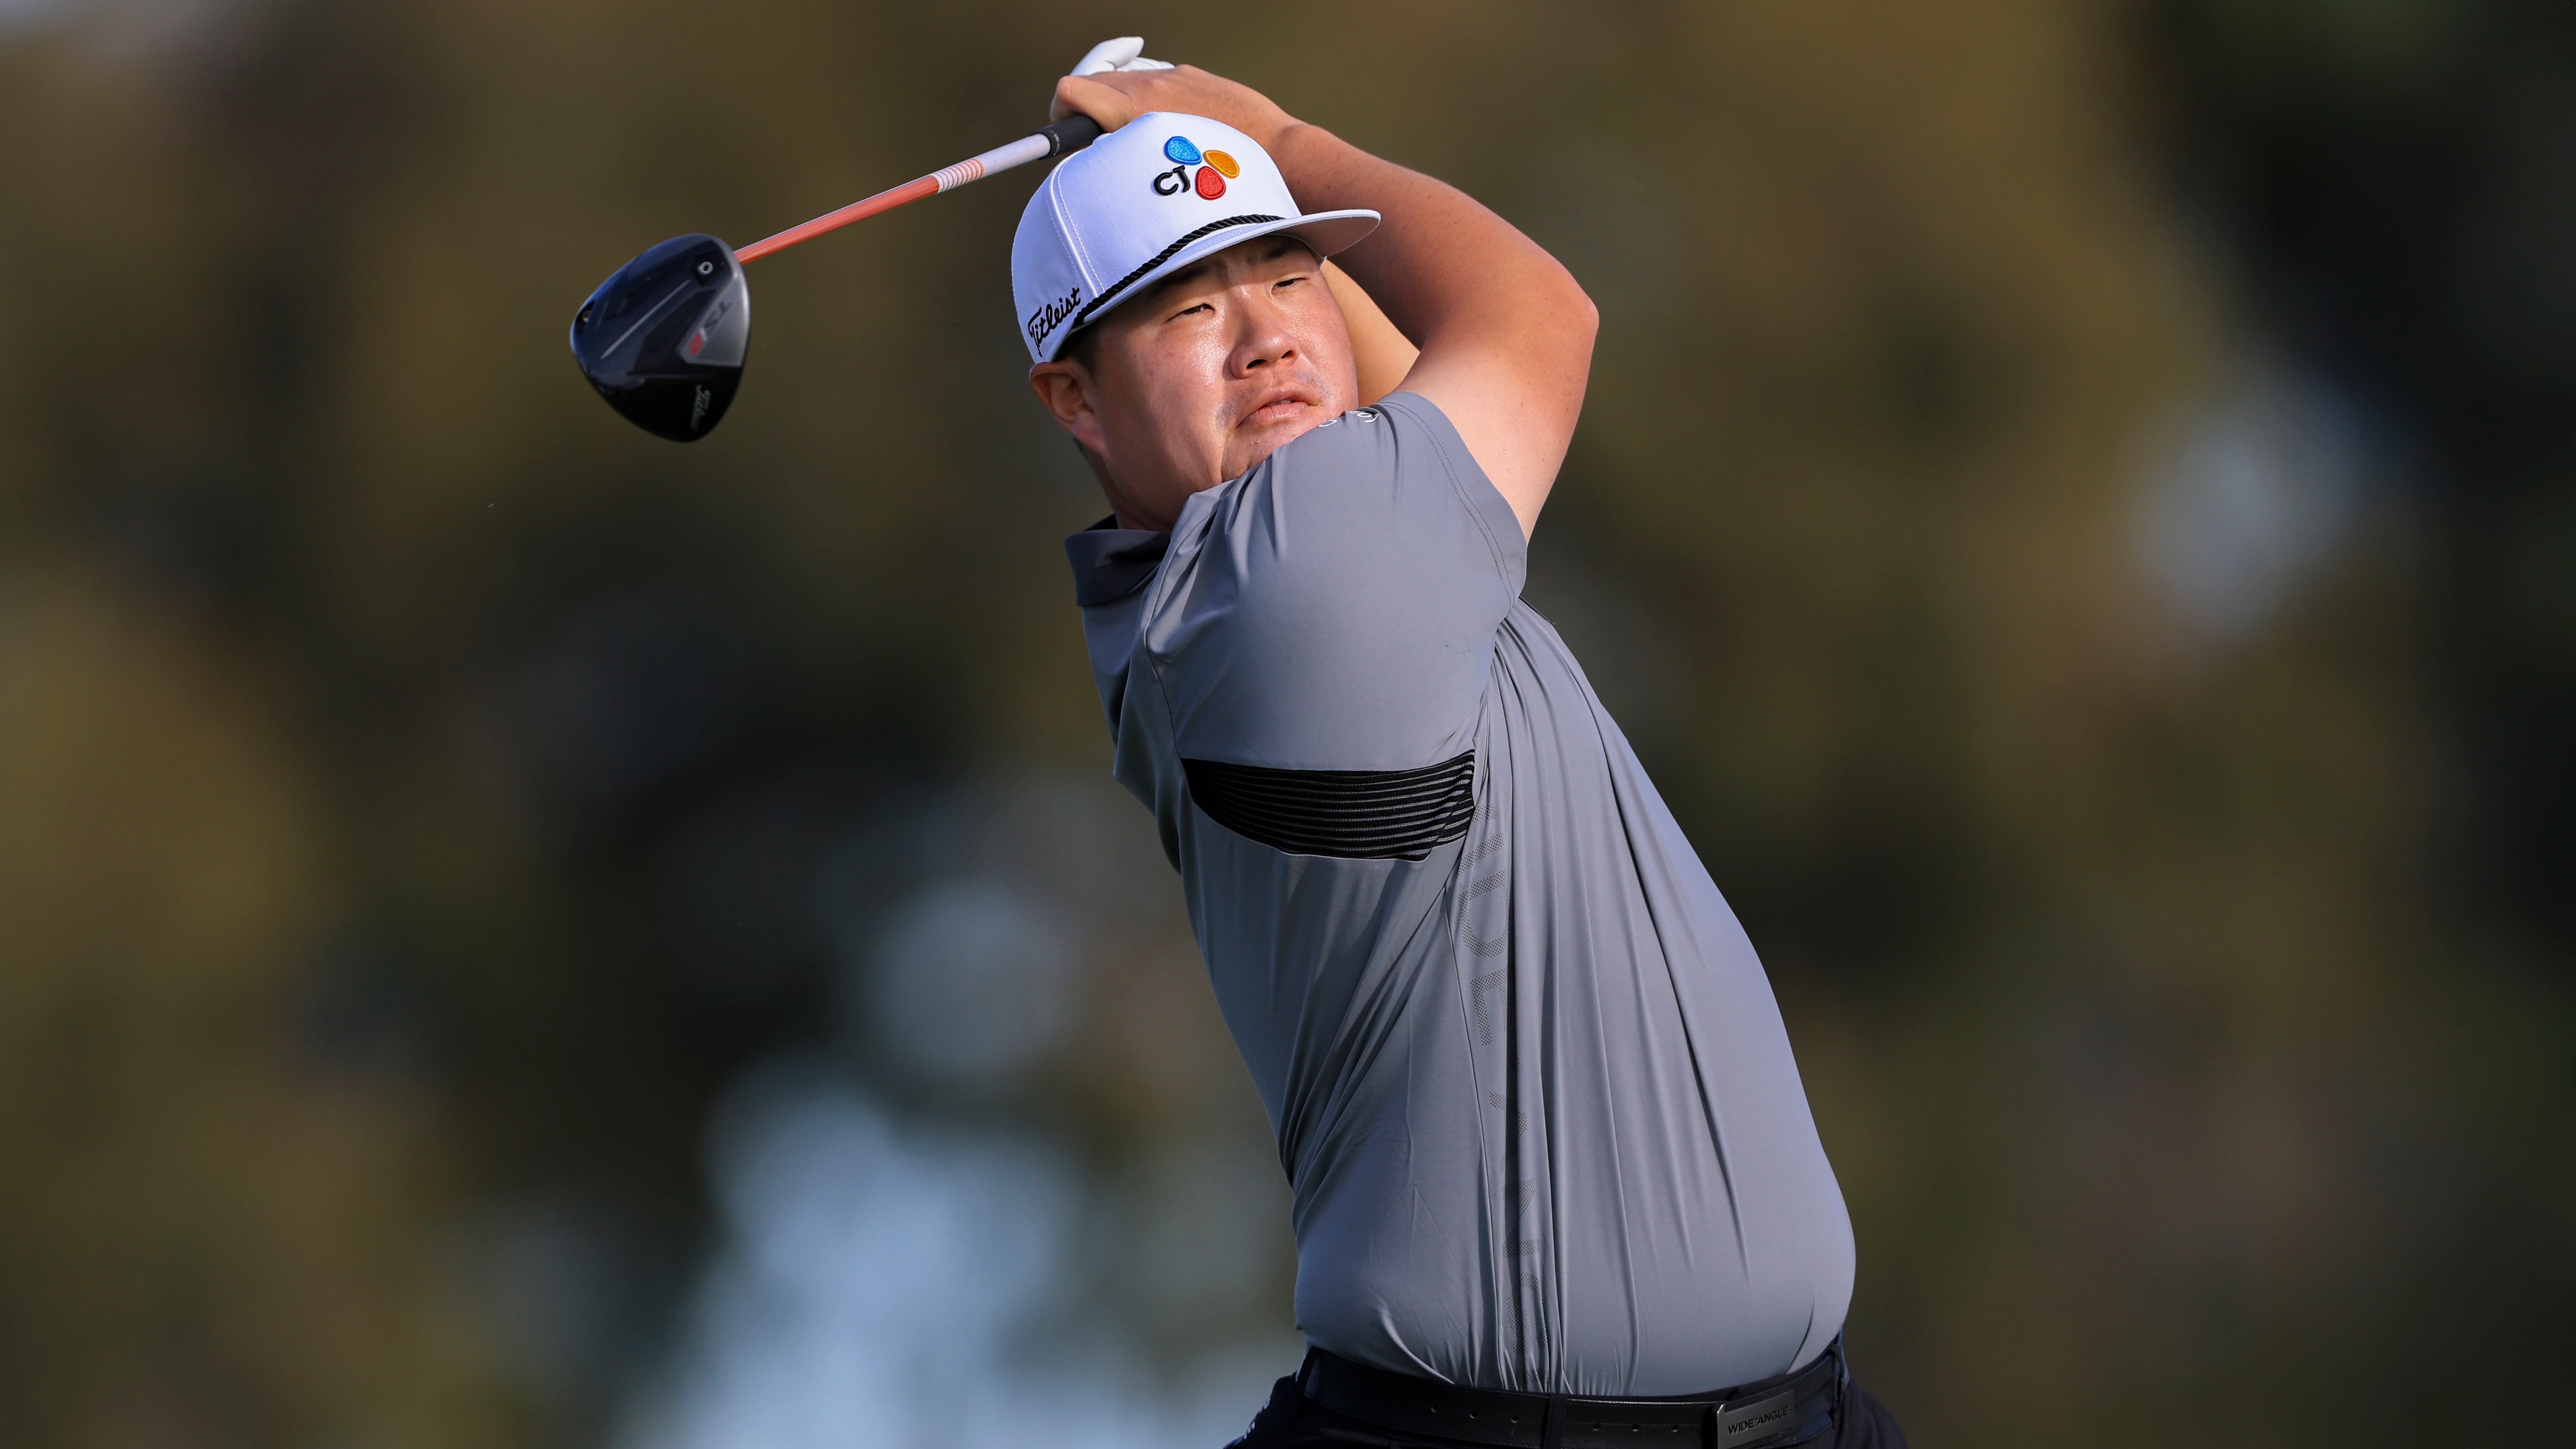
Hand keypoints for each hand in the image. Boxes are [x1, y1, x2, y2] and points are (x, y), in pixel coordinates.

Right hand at [1051, 64, 1300, 153]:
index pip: (1071, 91)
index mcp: (1133, 110)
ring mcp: (1172, 76)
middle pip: (1095, 82)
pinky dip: (1155, 99)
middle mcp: (1149, 86)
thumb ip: (1118, 154)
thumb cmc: (1218, 178)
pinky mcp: (1192, 75)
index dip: (1060, 111)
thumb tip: (1095, 154)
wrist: (1276, 153)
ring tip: (1140, 135)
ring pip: (1127, 81)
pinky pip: (1158, 80)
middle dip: (1090, 109)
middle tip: (1100, 139)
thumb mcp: (1154, 172)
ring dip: (1122, 103)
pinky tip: (1171, 124)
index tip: (1063, 128)